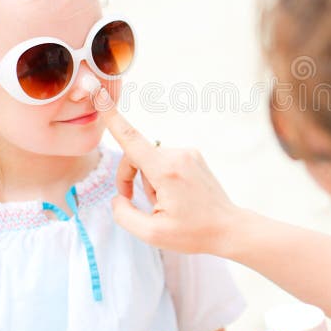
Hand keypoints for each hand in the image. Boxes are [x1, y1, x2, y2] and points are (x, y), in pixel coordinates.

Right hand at [99, 91, 240, 255]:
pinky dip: (160, 177)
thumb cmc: (193, 233)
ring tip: (165, 204)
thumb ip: (125, 215)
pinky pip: (164, 161)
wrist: (228, 229)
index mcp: (166, 171)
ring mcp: (188, 153)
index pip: (132, 140)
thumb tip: (117, 198)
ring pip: (151, 160)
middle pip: (137, 156)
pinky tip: (175, 196)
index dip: (113, 119)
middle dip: (131, 178)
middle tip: (136, 203)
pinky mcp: (194, 155)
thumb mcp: (152, 234)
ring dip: (148, 181)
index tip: (101, 97)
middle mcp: (178, 155)